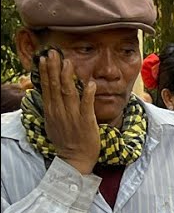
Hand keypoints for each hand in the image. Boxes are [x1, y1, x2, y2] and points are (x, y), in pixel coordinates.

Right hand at [41, 49, 98, 174]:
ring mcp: (73, 116)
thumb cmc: (66, 140)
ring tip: (67, 62)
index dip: (46, 72)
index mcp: (52, 111)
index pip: (47, 87)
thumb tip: (48, 92)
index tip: (45, 58)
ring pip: (68, 93)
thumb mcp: (53, 122)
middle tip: (53, 53)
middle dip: (53, 68)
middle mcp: (60, 111)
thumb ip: (52, 106)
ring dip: (67, 77)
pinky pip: (87, 106)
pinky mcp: (86, 122)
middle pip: (55, 86)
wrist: (75, 160)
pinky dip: (88, 94)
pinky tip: (89, 83)